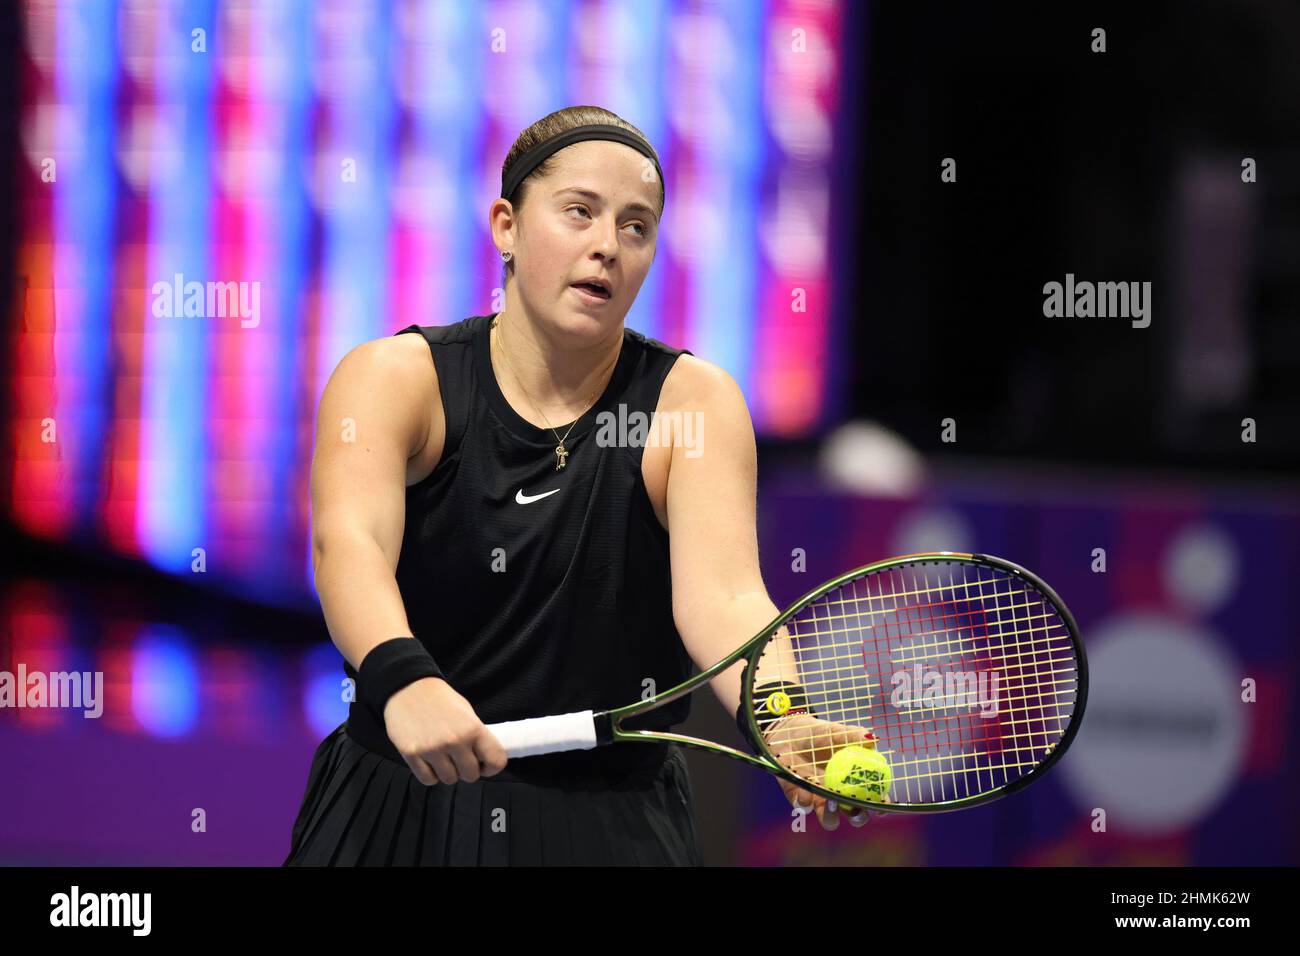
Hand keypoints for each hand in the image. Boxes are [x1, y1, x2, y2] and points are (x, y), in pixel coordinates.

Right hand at [382, 677, 507, 785]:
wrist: (408, 687)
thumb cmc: (439, 699)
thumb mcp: (466, 711)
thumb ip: (476, 736)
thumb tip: (483, 758)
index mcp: (473, 728)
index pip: (496, 760)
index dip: (492, 767)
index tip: (484, 765)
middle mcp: (455, 741)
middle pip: (470, 775)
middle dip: (466, 770)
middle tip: (459, 759)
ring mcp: (432, 749)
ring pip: (449, 780)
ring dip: (448, 772)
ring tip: (442, 757)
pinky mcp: (412, 754)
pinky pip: (428, 779)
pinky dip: (430, 774)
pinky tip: (429, 761)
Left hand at [763, 713, 887, 829]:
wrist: (788, 733)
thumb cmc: (817, 734)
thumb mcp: (834, 732)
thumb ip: (851, 735)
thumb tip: (872, 738)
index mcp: (854, 781)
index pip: (872, 798)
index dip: (880, 806)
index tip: (881, 807)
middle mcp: (839, 795)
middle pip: (855, 816)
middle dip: (858, 818)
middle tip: (855, 810)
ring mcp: (819, 800)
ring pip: (829, 820)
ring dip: (831, 816)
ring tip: (830, 801)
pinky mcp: (799, 799)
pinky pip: (804, 807)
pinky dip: (805, 801)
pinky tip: (804, 790)